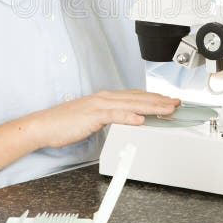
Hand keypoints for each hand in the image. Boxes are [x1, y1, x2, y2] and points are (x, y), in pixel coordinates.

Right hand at [34, 90, 179, 148]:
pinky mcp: (92, 115)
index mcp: (106, 98)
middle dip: (160, 101)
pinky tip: (141, 120)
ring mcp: (99, 105)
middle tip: (178, 103)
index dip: (155, 98)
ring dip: (152, 107)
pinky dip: (129, 117)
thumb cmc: (66, 124)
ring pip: (131, 104)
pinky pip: (114, 115)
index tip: (169, 101)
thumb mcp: (94, 119)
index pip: (136, 96)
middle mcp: (105, 98)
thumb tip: (127, 119)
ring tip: (168, 109)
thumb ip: (111, 117)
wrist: (45, 126)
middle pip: (138, 98)